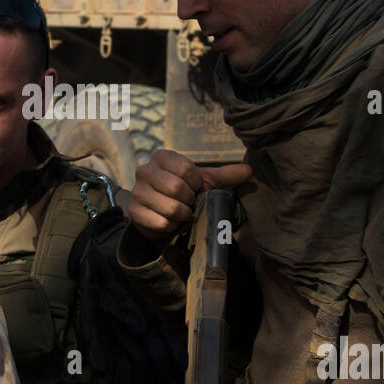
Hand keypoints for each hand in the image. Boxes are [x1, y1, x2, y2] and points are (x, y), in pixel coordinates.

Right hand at [125, 149, 251, 242]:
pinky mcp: (133, 212)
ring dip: (181, 215)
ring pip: (169, 207)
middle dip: (188, 201)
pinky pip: (160, 222)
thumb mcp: (206, 182)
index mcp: (162, 157)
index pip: (186, 168)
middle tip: (188, 203)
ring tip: (180, 213)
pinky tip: (170, 222)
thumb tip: (249, 170)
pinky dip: (171, 226)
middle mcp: (144, 170)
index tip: (195, 188)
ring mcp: (137, 192)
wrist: (166, 215)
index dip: (196, 183)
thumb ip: (226, 175)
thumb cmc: (187, 193)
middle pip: (176, 187)